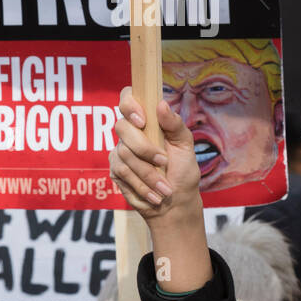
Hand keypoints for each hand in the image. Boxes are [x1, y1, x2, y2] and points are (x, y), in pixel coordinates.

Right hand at [109, 88, 200, 220]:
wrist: (176, 202)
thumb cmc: (182, 170)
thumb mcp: (185, 145)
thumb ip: (174, 124)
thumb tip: (161, 104)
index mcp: (148, 120)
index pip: (128, 98)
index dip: (129, 104)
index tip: (142, 120)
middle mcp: (130, 132)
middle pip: (122, 127)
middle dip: (145, 148)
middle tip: (164, 162)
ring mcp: (120, 151)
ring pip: (125, 154)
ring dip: (149, 174)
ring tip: (165, 187)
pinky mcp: (115, 170)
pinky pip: (123, 173)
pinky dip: (142, 186)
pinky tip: (155, 195)